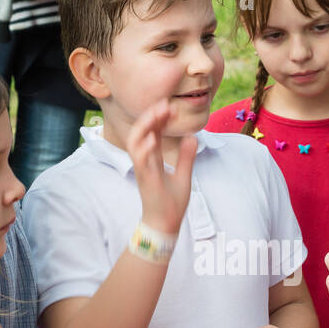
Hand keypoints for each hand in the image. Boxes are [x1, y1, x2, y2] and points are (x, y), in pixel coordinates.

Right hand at [124, 100, 196, 235]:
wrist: (166, 224)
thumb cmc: (171, 203)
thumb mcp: (183, 175)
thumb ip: (186, 157)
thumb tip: (193, 137)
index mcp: (153, 159)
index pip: (153, 132)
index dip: (159, 118)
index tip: (170, 106)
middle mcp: (145, 161)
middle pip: (142, 131)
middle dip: (150, 116)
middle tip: (164, 103)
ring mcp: (143, 169)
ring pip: (135, 142)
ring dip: (145, 126)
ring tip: (157, 113)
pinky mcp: (144, 179)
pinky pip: (140, 161)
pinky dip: (144, 148)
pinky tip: (152, 138)